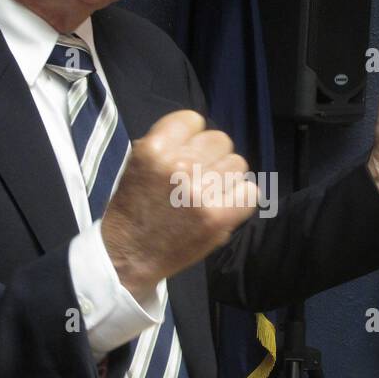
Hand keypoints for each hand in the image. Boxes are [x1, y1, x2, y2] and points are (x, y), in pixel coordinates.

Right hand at [102, 110, 257, 299]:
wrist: (128, 257)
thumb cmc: (133, 209)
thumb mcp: (137, 165)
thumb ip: (167, 145)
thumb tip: (198, 133)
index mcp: (153, 149)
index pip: (193, 119)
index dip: (191, 137)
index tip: (185, 153)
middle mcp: (179, 166)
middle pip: (220, 140)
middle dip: (211, 156)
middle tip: (199, 177)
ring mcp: (201, 192)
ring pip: (237, 164)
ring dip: (226, 177)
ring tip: (209, 194)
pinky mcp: (218, 217)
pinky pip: (250, 191)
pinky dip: (239, 199)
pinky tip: (223, 207)